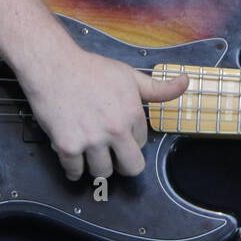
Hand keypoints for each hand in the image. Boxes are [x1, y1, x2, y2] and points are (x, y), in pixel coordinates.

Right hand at [17, 42, 189, 180]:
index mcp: (132, 114)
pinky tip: (73, 160)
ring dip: (97, 167)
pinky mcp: (67, 146)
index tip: (118, 133)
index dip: (129, 140)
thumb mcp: (130, 76)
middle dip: (123, 165)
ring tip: (91, 155)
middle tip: (112, 157)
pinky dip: (73, 170)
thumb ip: (158, 88)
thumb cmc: (91, 69)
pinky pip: (74, 172)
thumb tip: (186, 82)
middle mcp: (115, 130)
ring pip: (102, 174)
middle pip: (130, 168)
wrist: (54, 65)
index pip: (140, 144)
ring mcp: (91, 140)